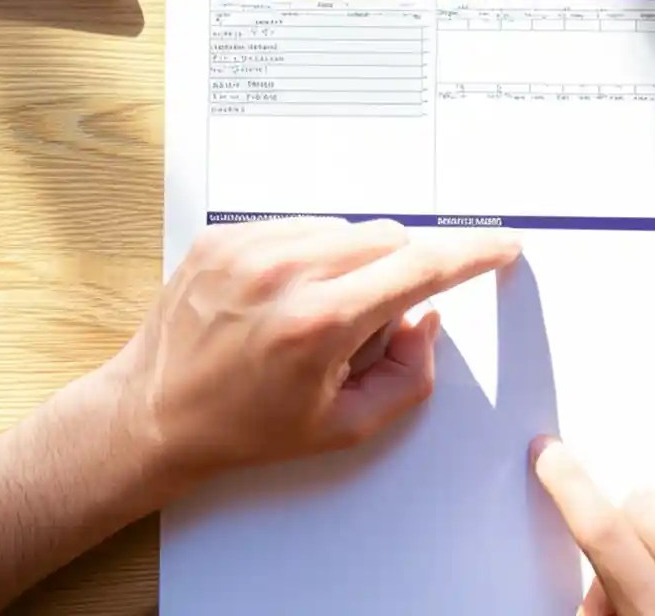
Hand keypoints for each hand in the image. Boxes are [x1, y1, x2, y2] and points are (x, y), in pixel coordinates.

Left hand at [113, 218, 520, 479]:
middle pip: (389, 239)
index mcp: (320, 323)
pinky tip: (284, 298)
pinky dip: (312, 256)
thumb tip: (426, 317)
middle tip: (367, 325)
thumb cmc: (245, 427)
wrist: (154, 413)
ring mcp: (250, 247)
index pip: (422, 266)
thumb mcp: (345, 427)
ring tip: (315, 315)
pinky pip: (301, 227)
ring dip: (354, 264)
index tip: (500, 246)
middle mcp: (285, 272)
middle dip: (401, 273)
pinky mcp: (224, 236)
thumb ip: (410, 376)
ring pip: (346, 230)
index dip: (473, 254)